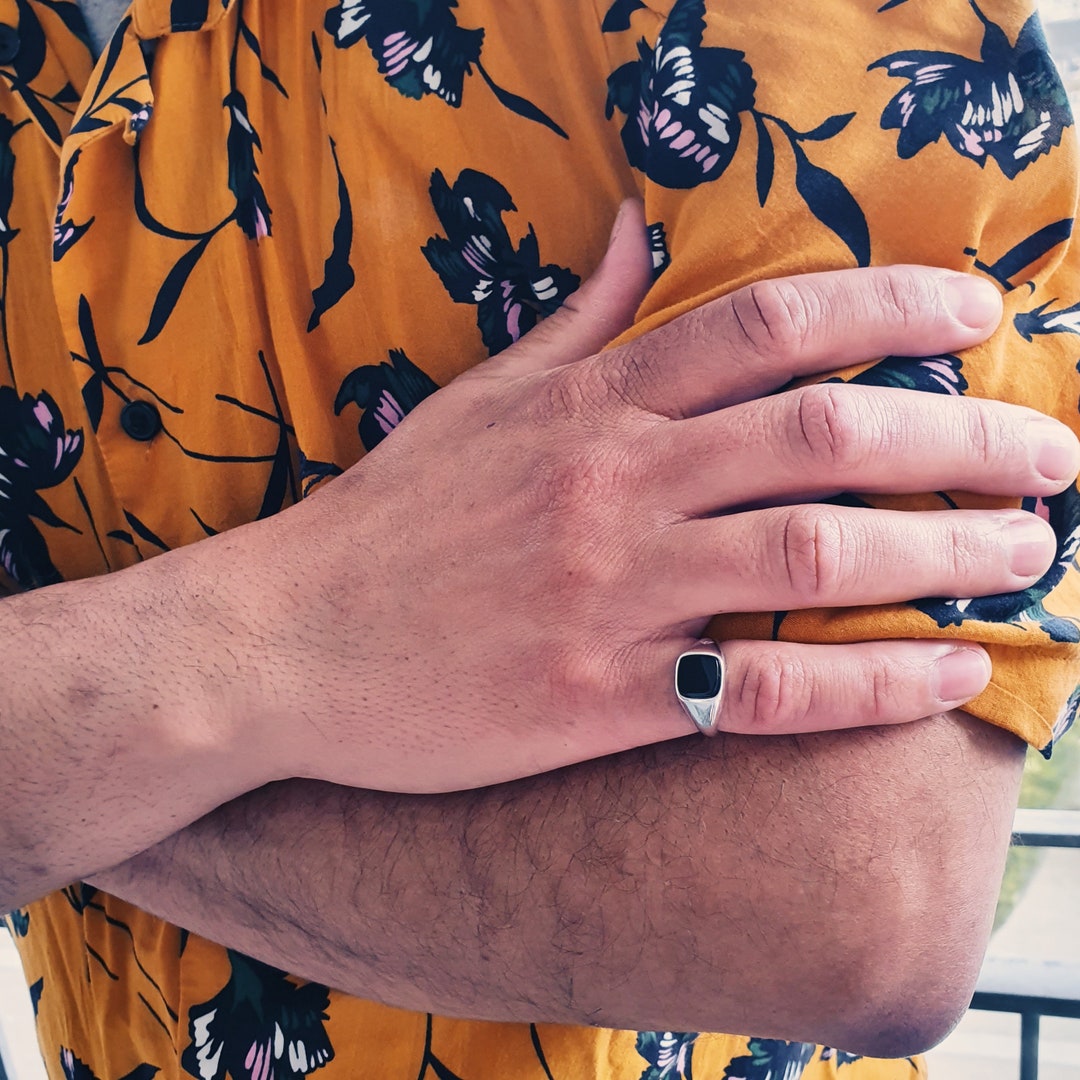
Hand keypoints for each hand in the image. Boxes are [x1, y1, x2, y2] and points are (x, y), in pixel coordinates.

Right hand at [228, 202, 1076, 792]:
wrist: (284, 644)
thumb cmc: (384, 523)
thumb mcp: (474, 402)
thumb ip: (577, 322)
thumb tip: (638, 230)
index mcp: (588, 406)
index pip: (767, 324)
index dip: (892, 304)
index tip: (977, 310)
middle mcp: (614, 485)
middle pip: (828, 433)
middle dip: (964, 434)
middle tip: (1052, 453)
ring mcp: (612, 593)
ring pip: (820, 554)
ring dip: (948, 551)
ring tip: (1029, 552)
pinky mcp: (602, 697)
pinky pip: (768, 688)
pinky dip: (874, 685)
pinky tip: (951, 676)